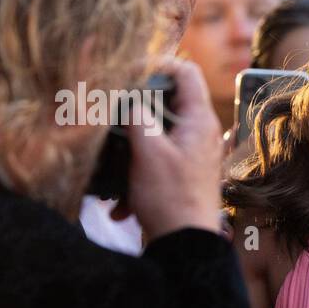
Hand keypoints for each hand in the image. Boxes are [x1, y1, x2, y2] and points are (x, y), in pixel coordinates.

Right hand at [115, 56, 227, 239]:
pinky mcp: (181, 173)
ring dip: (130, 146)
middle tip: (108, 109)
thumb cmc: (171, 198)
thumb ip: (138, 117)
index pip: (187, 72)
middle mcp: (200, 133)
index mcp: (199, 121)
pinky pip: (153, 161)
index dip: (158, 62)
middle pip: (167, 100)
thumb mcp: (148, 152)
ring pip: (155, 133)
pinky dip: (135, 175)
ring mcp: (191, 154)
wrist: (186, 245)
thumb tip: (129, 99)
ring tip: (110, 159)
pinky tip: (121, 204)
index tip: (128, 69)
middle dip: (135, 106)